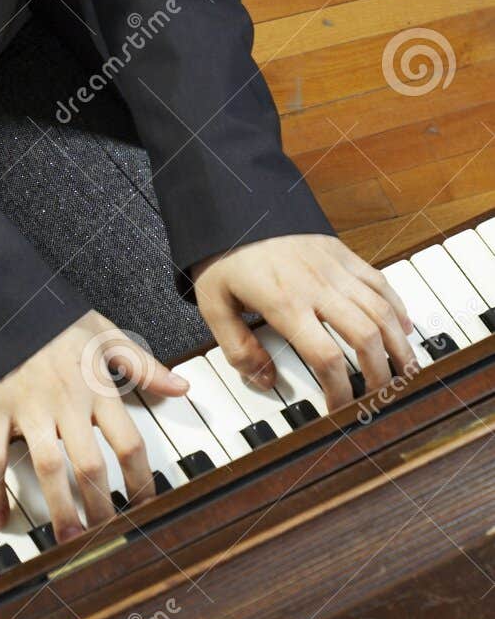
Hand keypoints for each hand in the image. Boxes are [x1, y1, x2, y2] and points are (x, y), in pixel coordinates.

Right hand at [0, 309, 188, 543]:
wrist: (1, 300)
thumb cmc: (54, 319)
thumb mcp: (104, 333)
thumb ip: (142, 365)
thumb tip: (180, 388)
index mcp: (96, 386)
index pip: (128, 443)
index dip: (141, 481)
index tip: (144, 505)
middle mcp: (65, 402)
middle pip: (90, 466)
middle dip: (101, 508)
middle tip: (104, 535)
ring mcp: (27, 408)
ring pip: (48, 469)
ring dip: (60, 509)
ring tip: (69, 538)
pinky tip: (0, 516)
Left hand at [190, 233, 415, 409]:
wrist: (234, 207)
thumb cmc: (225, 257)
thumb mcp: (214, 305)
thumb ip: (237, 348)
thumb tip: (264, 380)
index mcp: (284, 303)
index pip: (326, 357)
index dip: (340, 391)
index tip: (340, 411)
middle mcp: (317, 287)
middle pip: (365, 337)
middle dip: (379, 374)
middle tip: (377, 397)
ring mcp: (334, 267)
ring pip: (381, 310)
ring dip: (398, 345)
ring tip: (404, 372)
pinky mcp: (342, 252)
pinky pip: (379, 281)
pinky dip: (397, 307)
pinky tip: (404, 328)